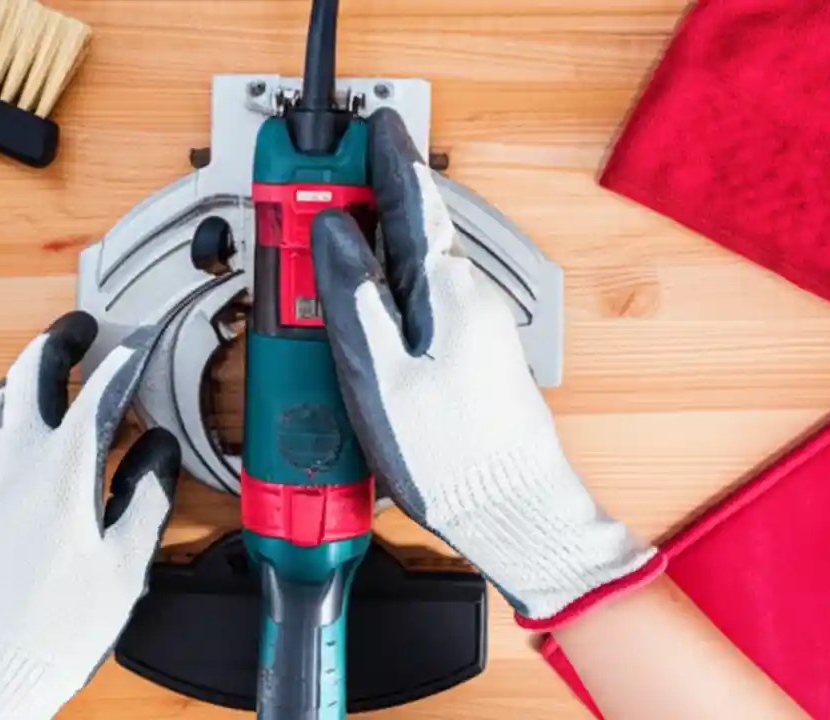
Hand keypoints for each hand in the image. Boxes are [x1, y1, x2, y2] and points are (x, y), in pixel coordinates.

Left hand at [0, 312, 179, 718]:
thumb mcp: (124, 563)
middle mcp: (7, 463)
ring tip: (35, 384)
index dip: (122, 357)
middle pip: (25, 373)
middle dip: (56, 341)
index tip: (135, 342)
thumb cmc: (55, 627)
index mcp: (59, 468)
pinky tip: (10, 460)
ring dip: (15, 384)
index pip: (97, 389)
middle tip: (76, 329)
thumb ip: (145, 496)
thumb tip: (157, 451)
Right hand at [312, 109, 663, 629]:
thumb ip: (354, 298)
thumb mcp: (380, 375)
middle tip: (317, 187)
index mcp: (450, 289)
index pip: (413, 198)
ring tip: (324, 245)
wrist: (512, 509)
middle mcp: (469, 297)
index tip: (357, 130)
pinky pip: (418, 300)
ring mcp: (472, 323)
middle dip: (364, 200)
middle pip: (409, 228)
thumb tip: (333, 236)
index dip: (381, 158)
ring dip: (369, 248)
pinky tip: (359, 306)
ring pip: (411, 265)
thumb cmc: (453, 456)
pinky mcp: (469, 351)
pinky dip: (383, 289)